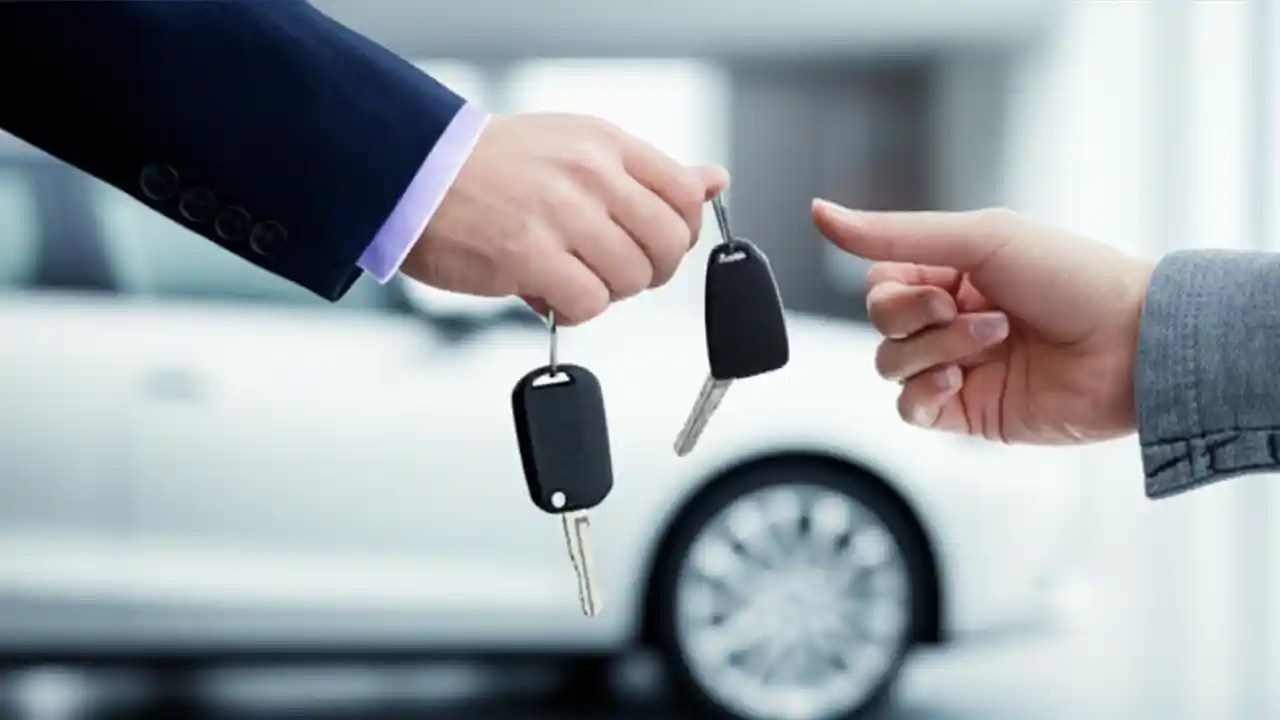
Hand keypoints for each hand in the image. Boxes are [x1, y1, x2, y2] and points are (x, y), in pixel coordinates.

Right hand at [402, 113, 729, 324]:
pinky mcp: (528, 255)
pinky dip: (574, 310)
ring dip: (605, 291)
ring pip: (630, 279)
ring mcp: (560, 214)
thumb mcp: (576, 147)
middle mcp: (589, 173)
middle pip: (668, 244)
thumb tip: (713, 180)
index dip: (680, 232)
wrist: (412, 172)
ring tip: (569, 276)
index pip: (685, 194)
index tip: (654, 244)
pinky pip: (588, 304)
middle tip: (614, 270)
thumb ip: (647, 171)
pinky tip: (548, 292)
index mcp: (604, 144)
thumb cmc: (489, 166)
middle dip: (649, 270)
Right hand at [813, 200, 1155, 443]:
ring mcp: (960, 367)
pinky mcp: (969, 411)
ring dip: (934, 350)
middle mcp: (953, 318)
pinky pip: (909, 409)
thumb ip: (892, 233)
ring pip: (890, 365)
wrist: (1134, 346)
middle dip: (916, 317)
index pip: (880, 281)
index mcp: (955, 272)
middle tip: (971, 310)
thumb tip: (821, 213)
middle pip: (879, 323)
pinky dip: (923, 393)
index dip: (895, 287)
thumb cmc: (1074, 279)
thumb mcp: (978, 236)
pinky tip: (961, 380)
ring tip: (994, 341)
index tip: (942, 283)